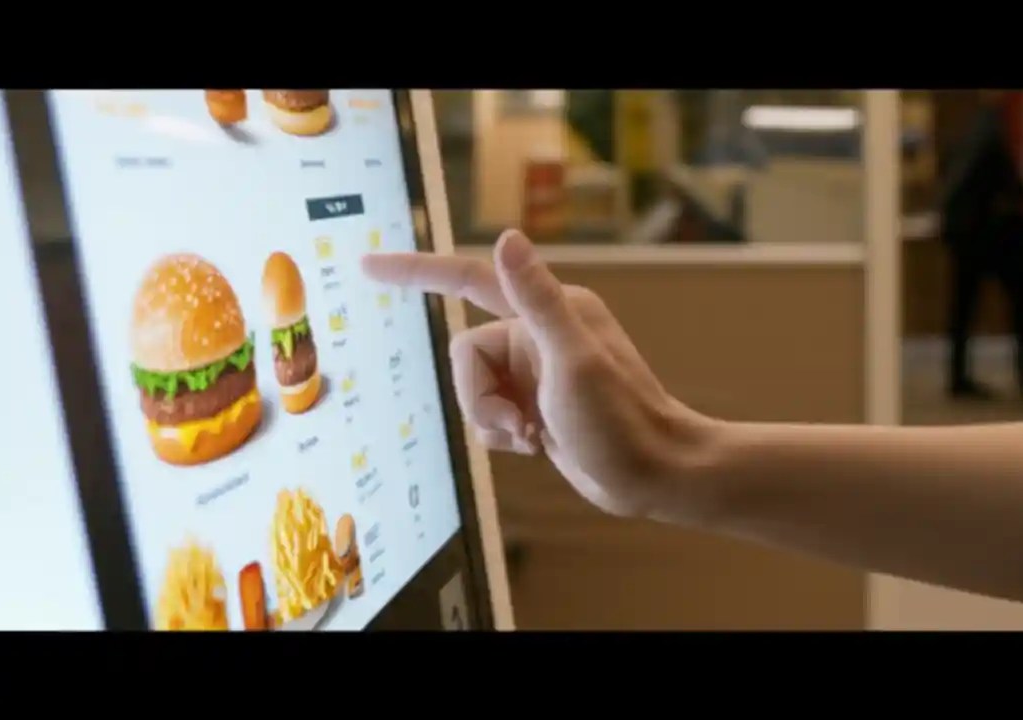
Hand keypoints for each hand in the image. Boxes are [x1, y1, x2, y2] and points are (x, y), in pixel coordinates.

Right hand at [361, 230, 703, 517]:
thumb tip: (508, 236)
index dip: (417, 271)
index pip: (469, 278)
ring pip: (473, 388)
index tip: (368, 264)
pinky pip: (489, 413)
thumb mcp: (572, 359)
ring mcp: (536, 370)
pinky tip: (537, 445)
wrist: (654, 476)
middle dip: (479, 396)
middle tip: (521, 426)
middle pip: (465, 353)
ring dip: (493, 420)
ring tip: (534, 437)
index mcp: (550, 309)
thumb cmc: (622, 421)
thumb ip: (536, 298)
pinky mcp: (535, 404)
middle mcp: (539, 333)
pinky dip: (502, 434)